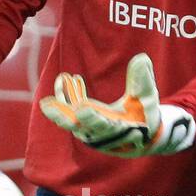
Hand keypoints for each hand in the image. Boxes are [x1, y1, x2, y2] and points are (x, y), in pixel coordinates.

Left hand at [39, 53, 194, 156]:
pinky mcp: (83, 127)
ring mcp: (89, 132)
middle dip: (62, 116)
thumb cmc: (145, 115)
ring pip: (69, 120)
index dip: (91, 118)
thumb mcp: (147, 97)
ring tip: (51, 92)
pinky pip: (68, 113)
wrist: (142, 136)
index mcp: (118, 129)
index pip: (102, 125)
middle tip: (47, 105)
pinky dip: (64, 98)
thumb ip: (143, 80)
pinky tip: (64, 79)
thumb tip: (141, 58)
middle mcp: (100, 134)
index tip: (81, 108)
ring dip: (59, 105)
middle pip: (77, 127)